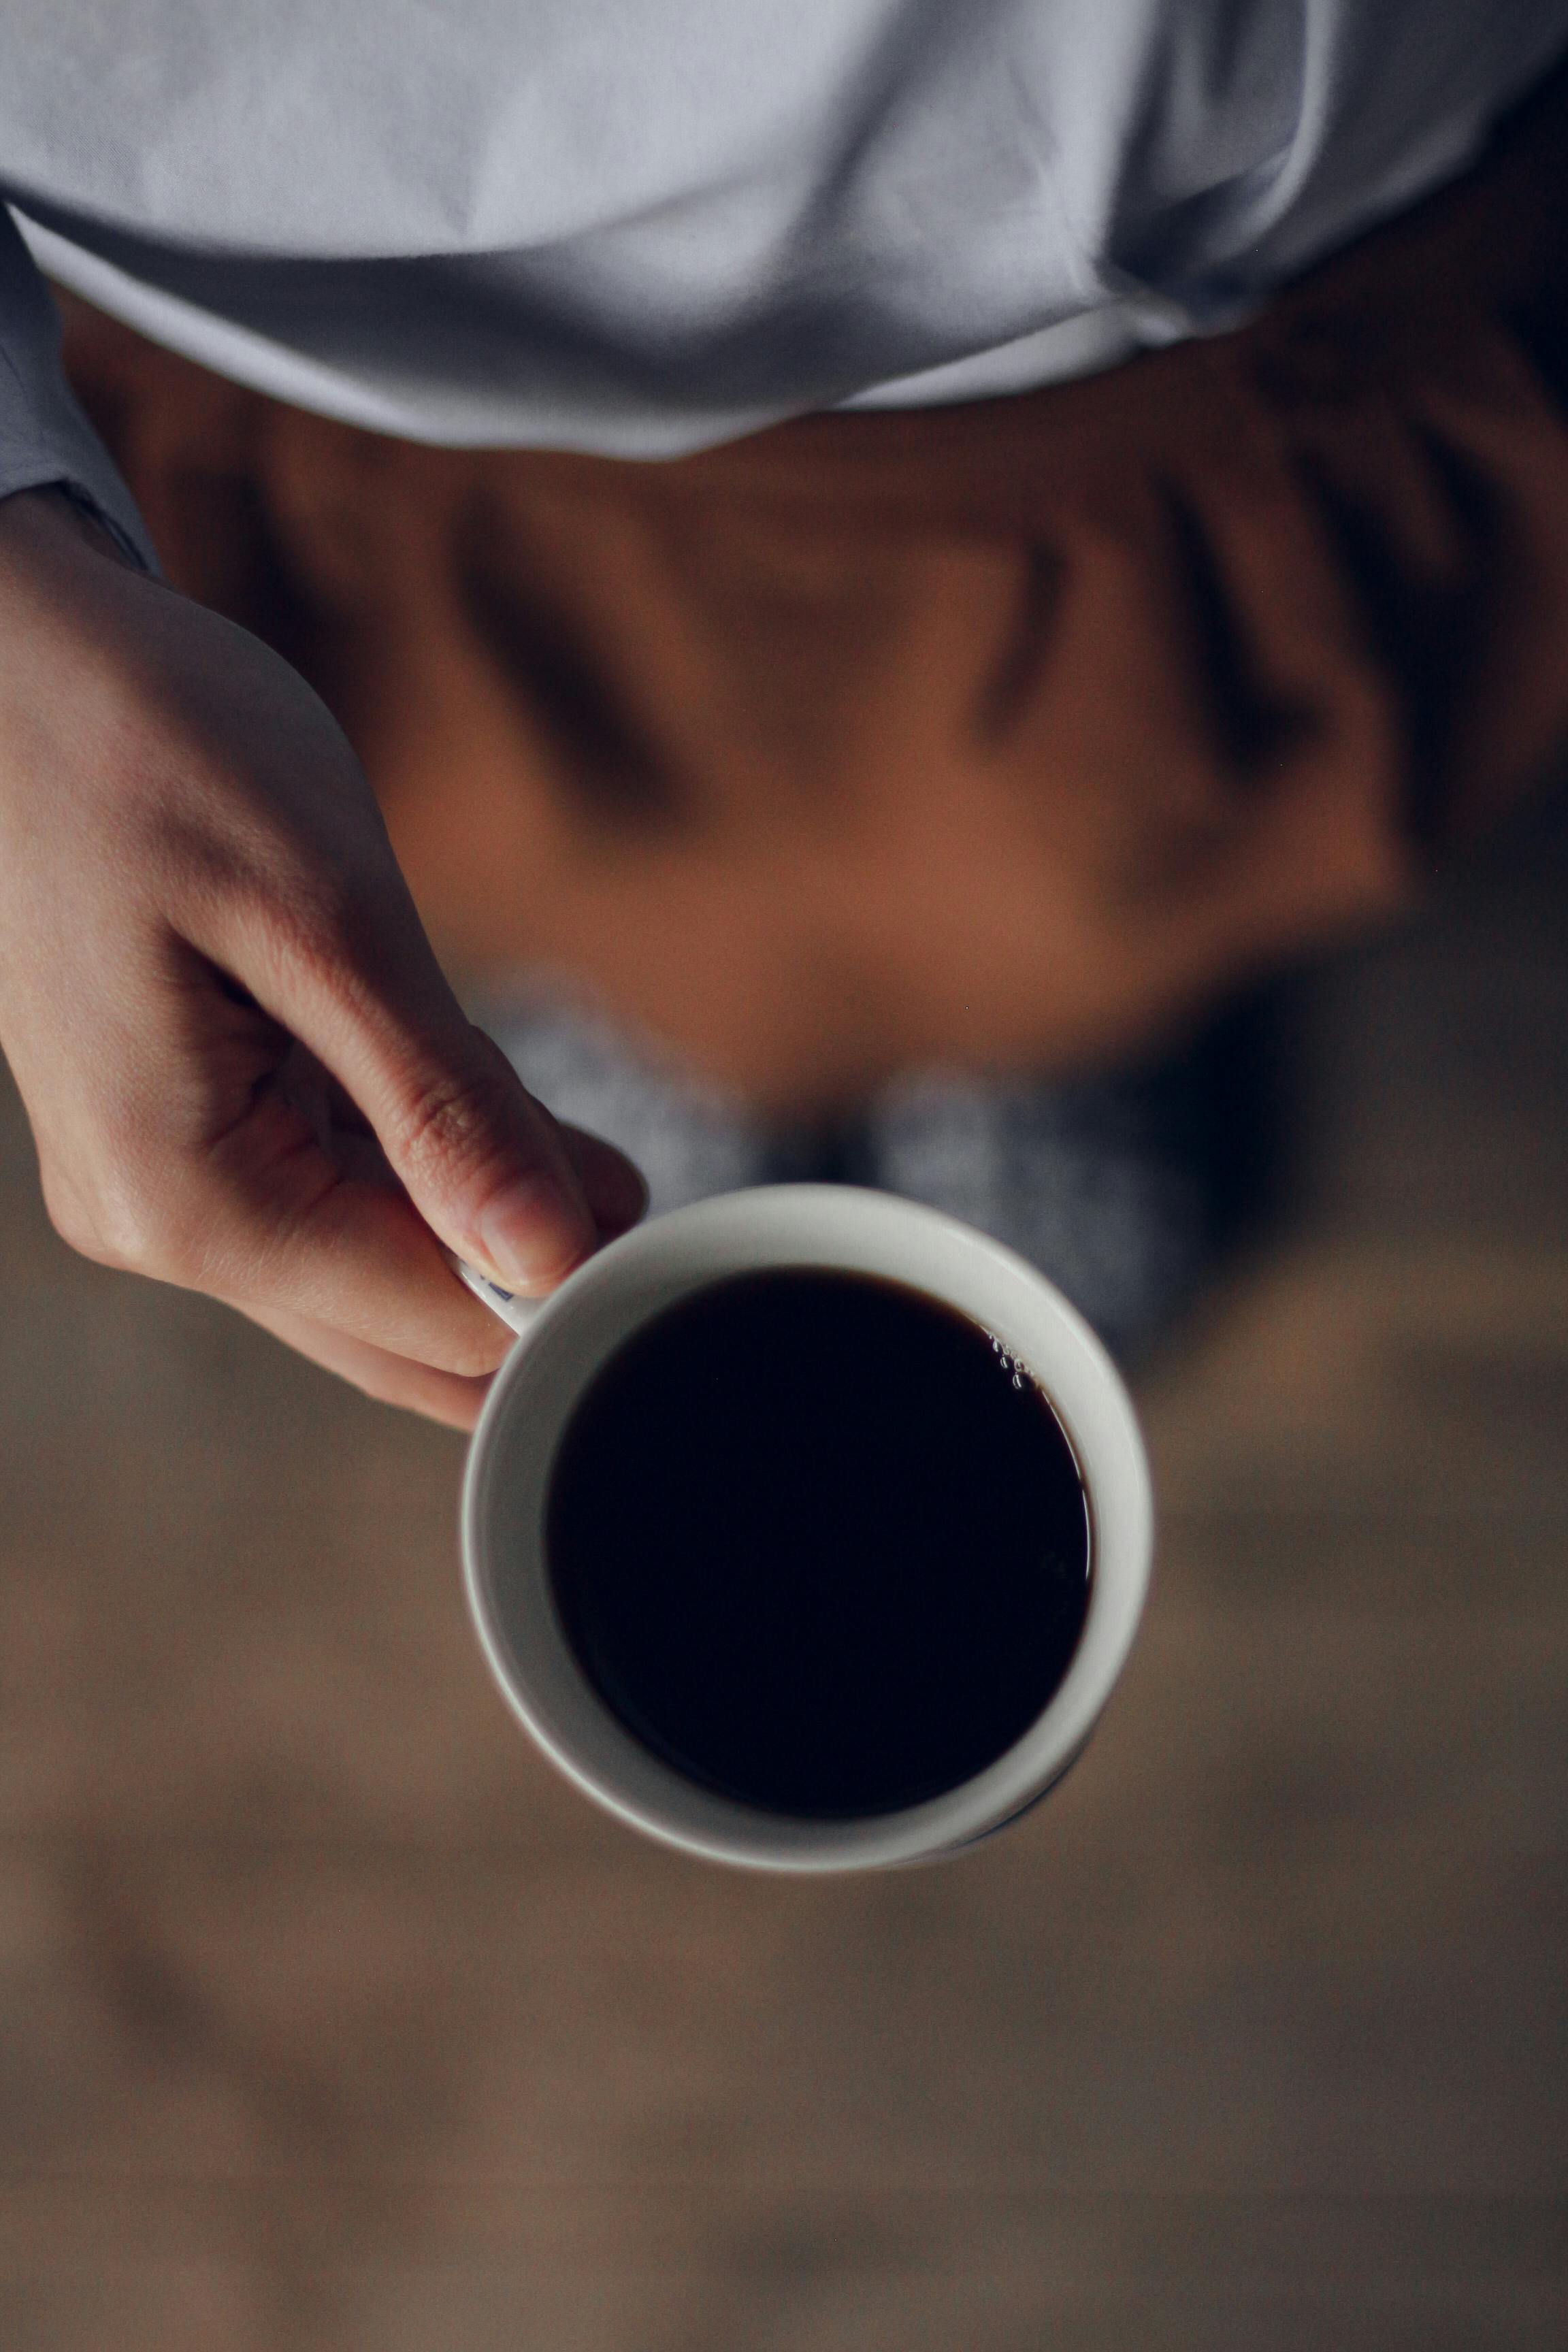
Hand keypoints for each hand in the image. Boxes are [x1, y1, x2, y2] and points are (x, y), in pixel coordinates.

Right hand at [0, 488, 645, 1427]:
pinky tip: (503, 1122)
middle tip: (654, 1194)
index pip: (432, 1322)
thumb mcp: (326, 918)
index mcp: (187, 1193)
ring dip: (487, 1223)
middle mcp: (160, 1218)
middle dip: (534, 1278)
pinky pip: (328, 1194)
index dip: (572, 1296)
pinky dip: (425, 1171)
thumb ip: (443, 1107)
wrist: (12, 657)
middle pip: (399, 1330)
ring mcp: (159, 1179)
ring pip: (372, 1268)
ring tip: (598, 1158)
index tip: (673, 1241)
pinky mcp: (178, 1128)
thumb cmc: (147, 747)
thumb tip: (551, 1253)